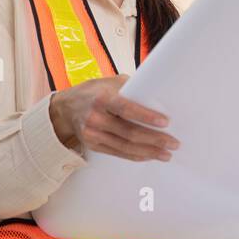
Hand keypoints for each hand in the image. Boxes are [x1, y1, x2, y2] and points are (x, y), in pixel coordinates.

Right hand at [48, 75, 178, 161]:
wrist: (65, 108)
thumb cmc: (94, 92)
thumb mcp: (109, 83)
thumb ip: (131, 88)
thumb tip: (158, 93)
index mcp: (101, 98)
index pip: (126, 108)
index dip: (146, 116)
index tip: (165, 122)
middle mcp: (95, 117)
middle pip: (129, 132)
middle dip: (154, 139)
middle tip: (173, 143)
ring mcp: (93, 134)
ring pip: (125, 147)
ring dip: (149, 152)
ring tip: (167, 154)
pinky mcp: (94, 146)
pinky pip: (119, 153)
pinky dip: (136, 155)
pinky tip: (150, 156)